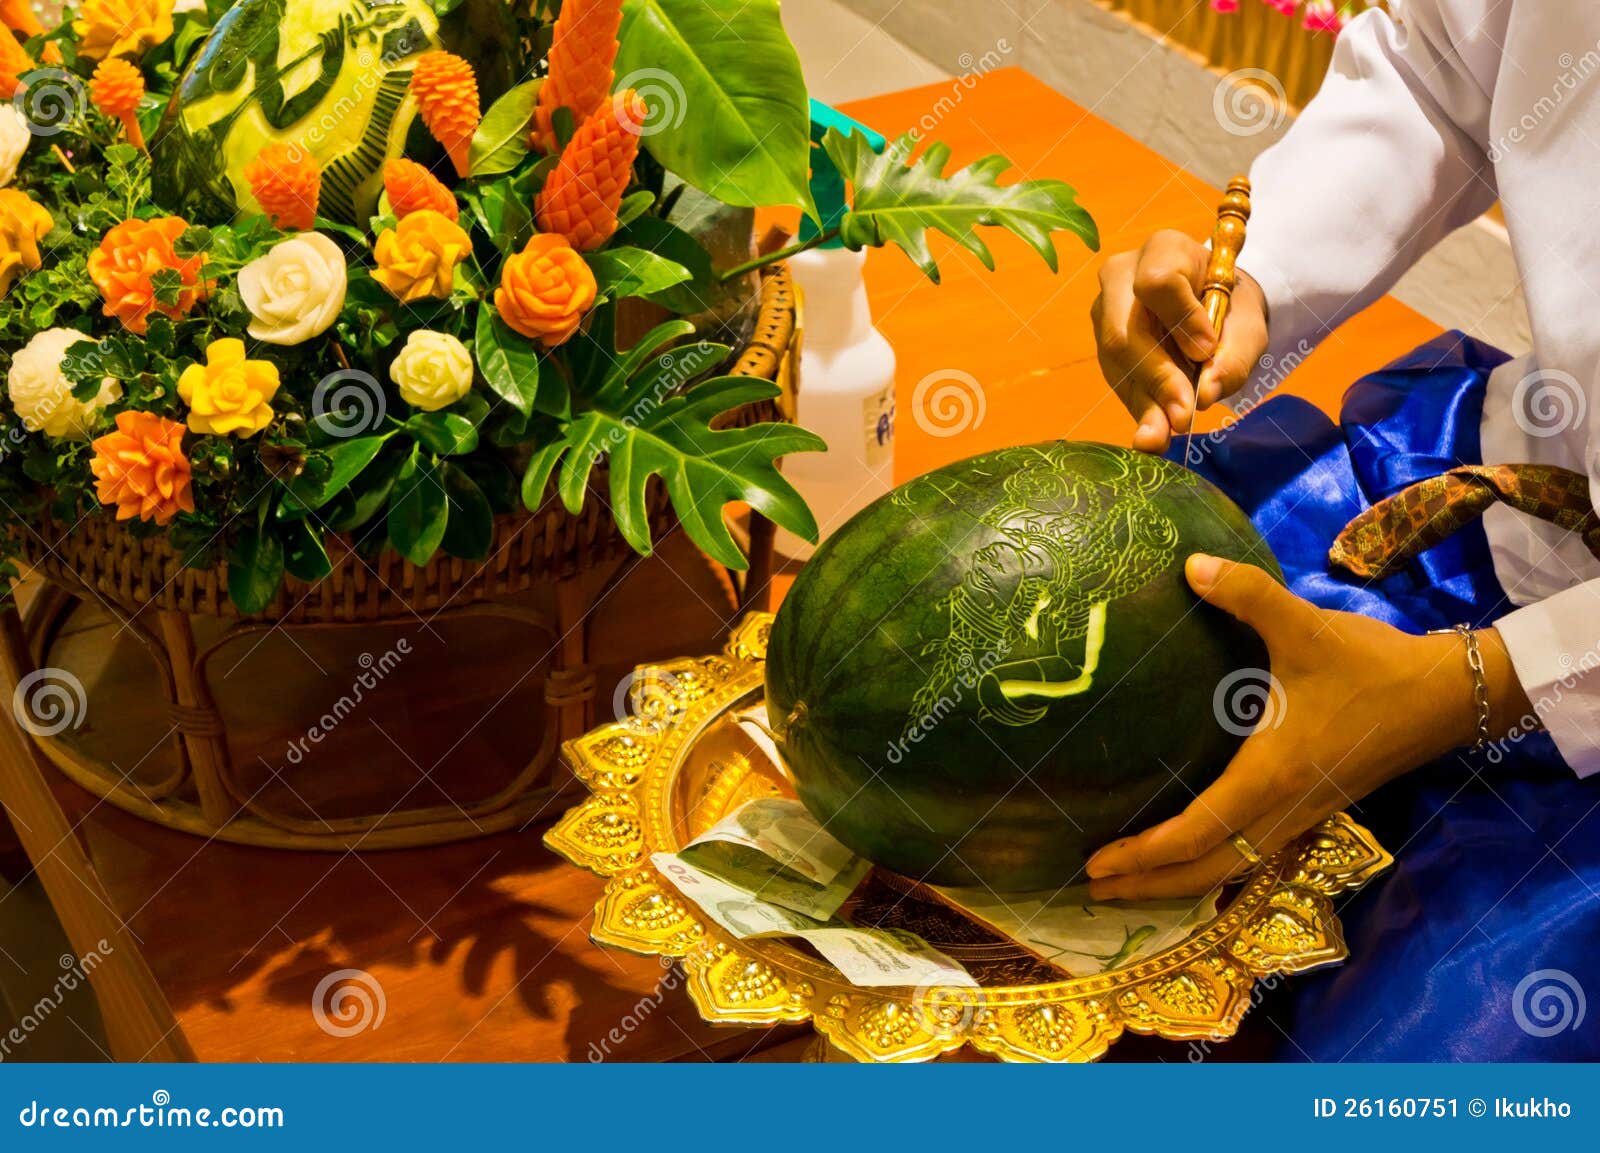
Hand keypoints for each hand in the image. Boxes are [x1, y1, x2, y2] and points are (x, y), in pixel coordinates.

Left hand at [1084, 555, 1530, 898]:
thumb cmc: (1372, 666)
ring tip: (1127, 880)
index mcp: (1271, 776)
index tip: (1097, 861)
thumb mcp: (1307, 627)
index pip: (1198, 834)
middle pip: (1206, 872)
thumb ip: (1248, 595)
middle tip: (1092, 886)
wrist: (1446, 696)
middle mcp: (1282, 809)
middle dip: (1148, 884)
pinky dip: (1210, 864)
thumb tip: (1191, 565)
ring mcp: (1299, 816)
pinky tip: (1186, 853)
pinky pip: (1250, 855)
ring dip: (1177, 881)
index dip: (1145, 854)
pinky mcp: (1310, 810)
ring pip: (1230, 870)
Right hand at [1090, 230, 1268, 452]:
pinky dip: (1138, 408)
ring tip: (1164, 437)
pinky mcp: (1101, 345)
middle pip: (1124, 330)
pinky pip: (1116, 379)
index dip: (1180, 318)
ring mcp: (1104, 311)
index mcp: (1163, 250)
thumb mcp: (1248, 326)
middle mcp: (1121, 275)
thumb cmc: (1231, 306)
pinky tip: (1155, 432)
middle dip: (1156, 377)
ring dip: (1143, 401)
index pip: (1157, 281)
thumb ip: (1235, 356)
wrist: (1210, 306)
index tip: (1206, 351)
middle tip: (1184, 416)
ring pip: (1115, 361)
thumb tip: (1205, 394)